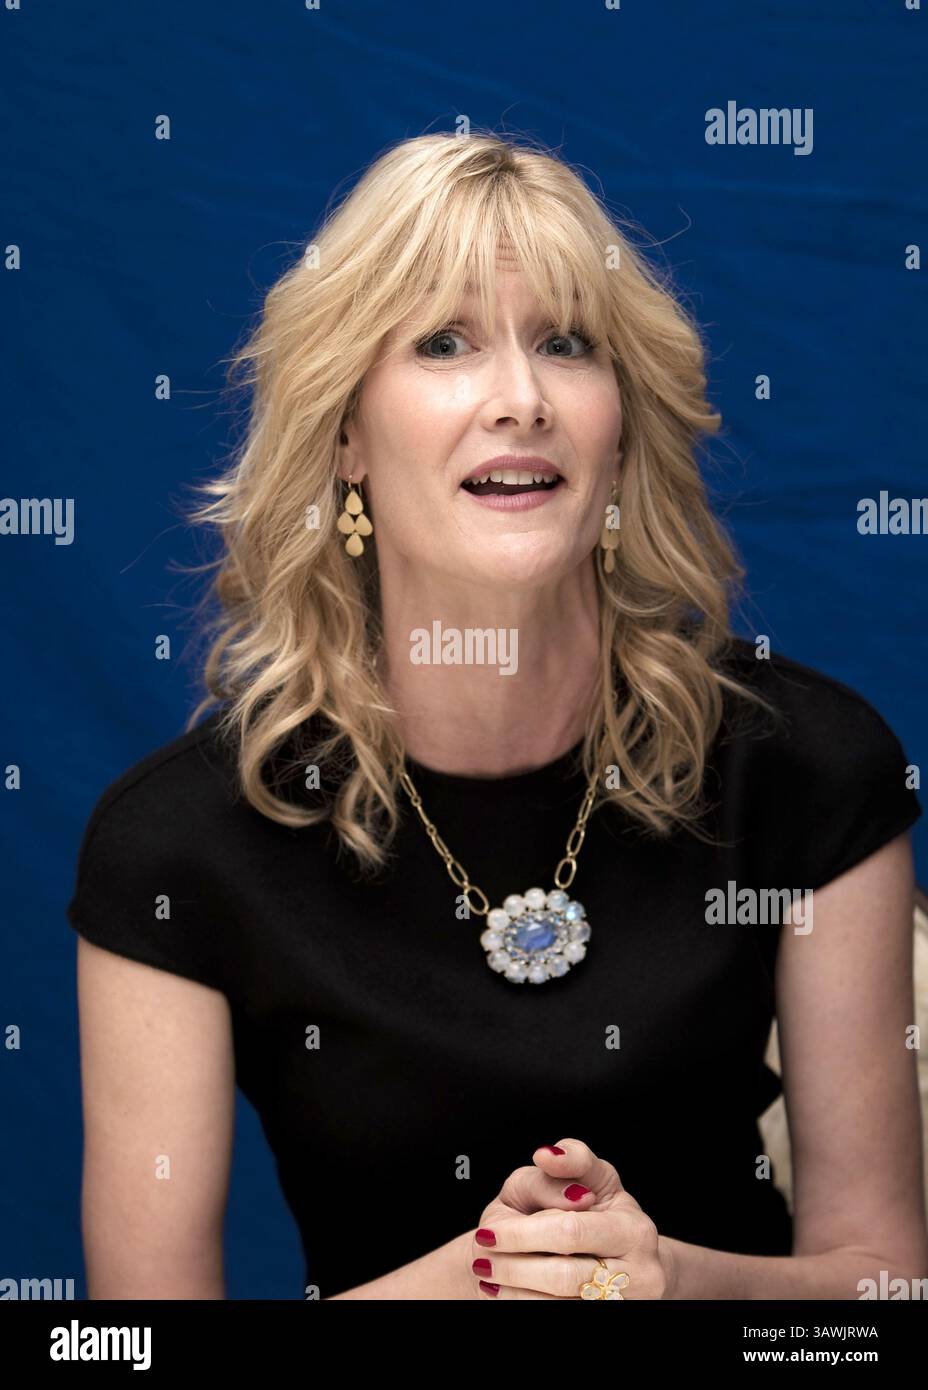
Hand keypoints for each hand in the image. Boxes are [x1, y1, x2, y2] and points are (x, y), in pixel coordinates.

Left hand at [463, 1137, 674, 1299]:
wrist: (621, 1255)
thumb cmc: (595, 1206)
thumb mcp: (586, 1174)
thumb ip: (569, 1161)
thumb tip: (547, 1155)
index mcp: (634, 1229)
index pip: (570, 1231)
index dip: (523, 1234)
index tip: (487, 1233)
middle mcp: (641, 1273)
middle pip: (564, 1275)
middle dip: (515, 1268)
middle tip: (482, 1262)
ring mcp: (629, 1304)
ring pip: (560, 1305)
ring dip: (516, 1292)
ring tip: (489, 1277)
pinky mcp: (614, 1318)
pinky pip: (561, 1316)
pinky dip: (528, 1304)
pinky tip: (507, 1292)